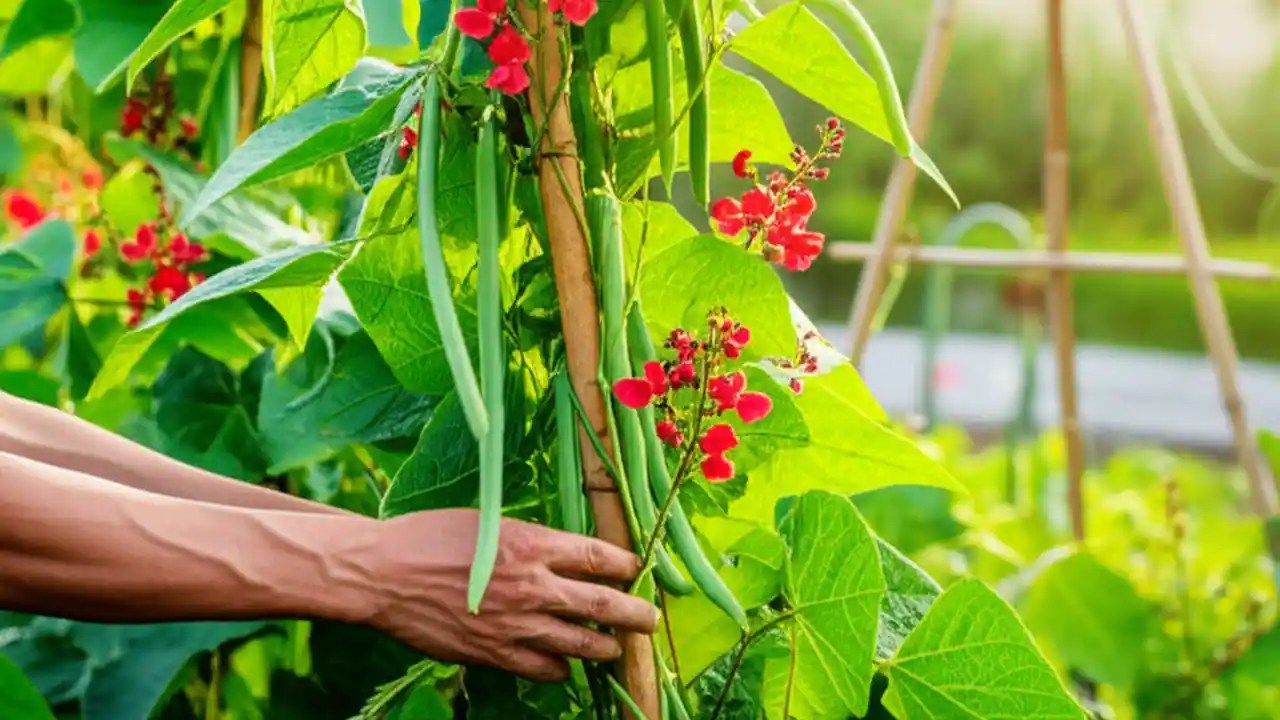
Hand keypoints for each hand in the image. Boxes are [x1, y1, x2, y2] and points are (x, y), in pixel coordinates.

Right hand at [352, 509, 656, 681]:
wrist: (383, 575)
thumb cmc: (429, 537)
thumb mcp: (488, 522)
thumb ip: (530, 542)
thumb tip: (562, 555)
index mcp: (534, 545)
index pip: (599, 557)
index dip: (626, 565)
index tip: (637, 569)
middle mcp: (533, 587)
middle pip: (603, 605)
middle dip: (634, 615)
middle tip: (650, 620)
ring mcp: (516, 626)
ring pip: (580, 644)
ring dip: (604, 647)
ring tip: (614, 647)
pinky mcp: (495, 655)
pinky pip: (544, 669)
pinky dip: (560, 668)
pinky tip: (563, 664)